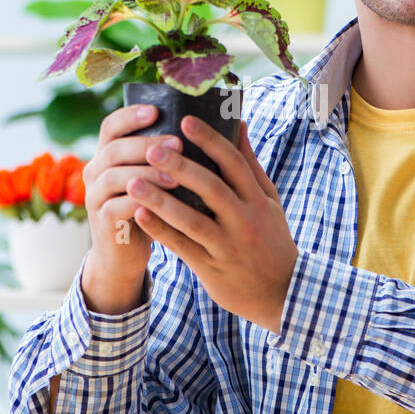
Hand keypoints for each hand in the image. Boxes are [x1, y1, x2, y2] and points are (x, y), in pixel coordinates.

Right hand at [80, 103, 185, 311]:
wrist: (125, 253)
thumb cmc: (149, 208)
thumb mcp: (152, 178)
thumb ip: (164, 156)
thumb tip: (203, 128)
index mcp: (108, 155)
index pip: (111, 126)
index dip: (130, 116)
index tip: (156, 111)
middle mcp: (95, 171)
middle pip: (114, 148)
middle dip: (147, 144)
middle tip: (179, 144)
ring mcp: (95, 196)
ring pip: (115, 177)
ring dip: (147, 174)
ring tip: (176, 177)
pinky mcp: (102, 221)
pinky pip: (117, 207)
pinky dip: (141, 203)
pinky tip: (164, 203)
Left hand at [127, 115, 297, 332]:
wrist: (281, 292)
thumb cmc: (272, 239)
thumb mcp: (269, 200)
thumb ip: (251, 164)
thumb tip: (239, 123)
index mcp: (257, 199)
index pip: (234, 163)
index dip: (210, 140)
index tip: (185, 120)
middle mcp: (243, 220)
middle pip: (211, 188)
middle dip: (180, 167)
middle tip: (151, 149)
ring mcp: (227, 245)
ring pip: (192, 220)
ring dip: (161, 200)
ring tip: (133, 182)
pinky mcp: (211, 267)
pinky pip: (182, 247)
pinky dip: (161, 231)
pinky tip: (139, 215)